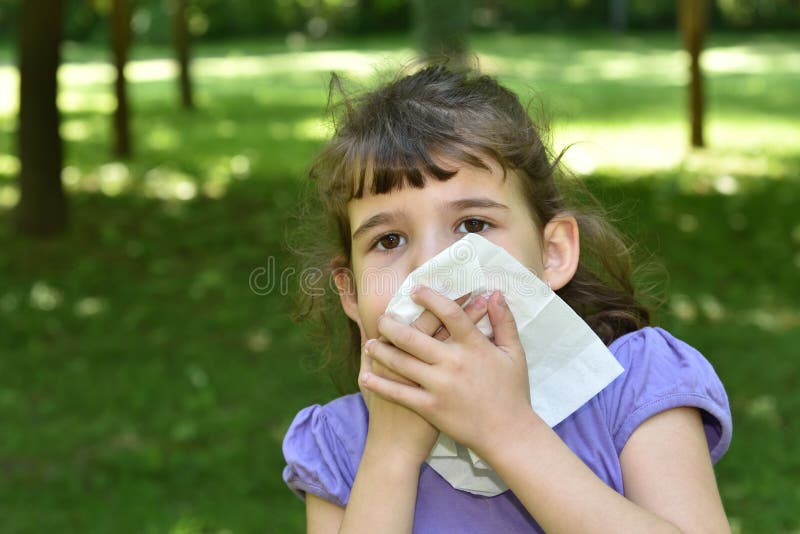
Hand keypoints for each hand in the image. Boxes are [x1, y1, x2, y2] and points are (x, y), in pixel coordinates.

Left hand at [361, 287, 532, 456]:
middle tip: (381, 318)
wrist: (508, 434)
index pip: (449, 313)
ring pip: (401, 362)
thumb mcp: (515, 354)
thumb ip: (505, 322)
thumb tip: (496, 294)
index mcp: (474, 346)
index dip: (430, 298)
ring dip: (381, 351)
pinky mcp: (430, 408)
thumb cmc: (513, 392)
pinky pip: (398, 393)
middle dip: (392, 325)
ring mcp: (439, 386)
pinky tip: (365, 376)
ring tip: (370, 343)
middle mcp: (453, 362)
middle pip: (413, 336)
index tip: (415, 290)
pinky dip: (379, 384)